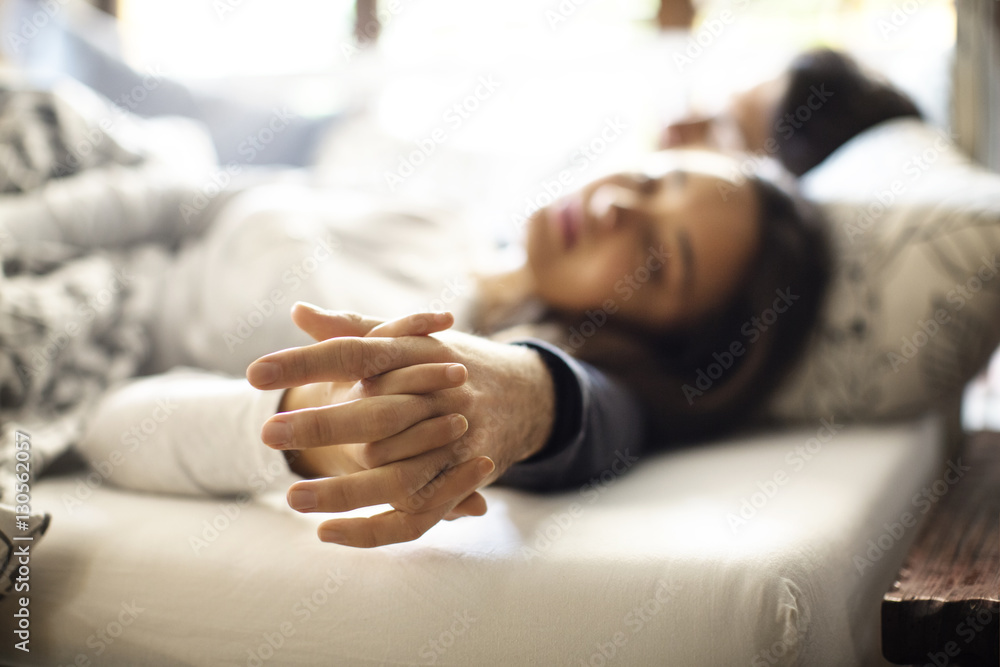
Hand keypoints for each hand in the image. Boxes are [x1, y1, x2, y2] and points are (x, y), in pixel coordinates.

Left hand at [246, 306, 556, 546]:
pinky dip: (370, 529)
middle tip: (268, 433)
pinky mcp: (462, 480)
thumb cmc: (449, 362)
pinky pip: (416, 516)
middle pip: (375, 416)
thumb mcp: (407, 339)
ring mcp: (454, 441)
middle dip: (320, 426)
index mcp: (416, 354)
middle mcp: (438, 396)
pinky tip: (327, 532)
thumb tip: (297, 311)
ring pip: (396, 474)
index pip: (354, 353)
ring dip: (343, 490)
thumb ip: (352, 329)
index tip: (256, 372)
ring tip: (293, 496)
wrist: (524, 392)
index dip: (306, 363)